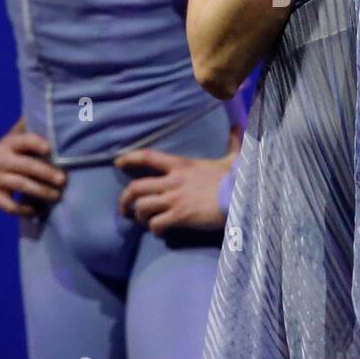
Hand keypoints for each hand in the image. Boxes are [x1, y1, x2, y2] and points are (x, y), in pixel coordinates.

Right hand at [0, 118, 66, 216]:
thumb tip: (46, 108)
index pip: (22, 141)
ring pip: (20, 185)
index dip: (35, 143)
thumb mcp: (11, 138)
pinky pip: (9, 205)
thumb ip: (27, 128)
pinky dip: (23, 209)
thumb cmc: (4, 154)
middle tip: (63, 179)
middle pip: (25, 166)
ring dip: (39, 191)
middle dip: (44, 172)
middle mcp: (2, 160)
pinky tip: (37, 211)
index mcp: (9, 144)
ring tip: (56, 196)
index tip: (49, 147)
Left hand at [114, 133, 239, 232]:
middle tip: (123, 207)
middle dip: (125, 199)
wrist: (242, 195)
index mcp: (181, 165)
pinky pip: (157, 224)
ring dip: (141, 216)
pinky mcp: (180, 216)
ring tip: (145, 221)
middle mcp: (173, 181)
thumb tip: (238, 127)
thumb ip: (232, 143)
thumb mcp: (232, 158)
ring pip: (143, 207)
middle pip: (136, 187)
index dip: (129, 158)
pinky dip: (156, 229)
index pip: (148, 157)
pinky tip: (162, 231)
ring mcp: (175, 199)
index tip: (117, 162)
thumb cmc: (236, 177)